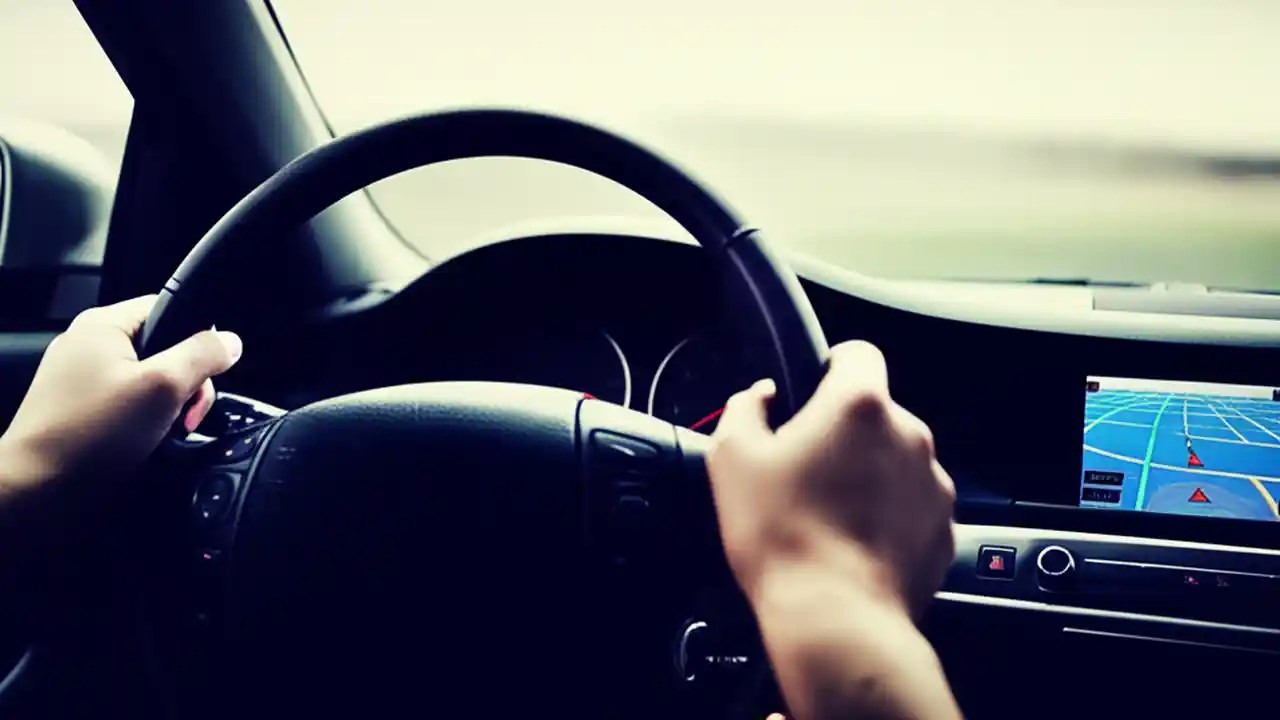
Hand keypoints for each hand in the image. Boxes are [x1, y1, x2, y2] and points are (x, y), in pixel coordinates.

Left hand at [0, 295, 241, 495]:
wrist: (37, 491)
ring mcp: (81, 379)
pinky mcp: (80, 410)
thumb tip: (229, 341)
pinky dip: (145, 422)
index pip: (170, 308)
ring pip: (149, 381)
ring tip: (161, 433)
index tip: (202, 375)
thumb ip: (202, 356)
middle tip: (183, 413)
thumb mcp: (163, 387)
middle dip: (185, 384)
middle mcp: (89, 345)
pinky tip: (144, 442)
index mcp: (104, 325)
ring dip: (167, 407)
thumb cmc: (90, 435)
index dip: (196, 341)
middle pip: (164, 348)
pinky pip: (129, 405)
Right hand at [707, 340, 959, 719]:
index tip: (813, 389)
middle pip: (875, 413)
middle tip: (804, 469)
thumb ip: (745, 408)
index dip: (831, 365)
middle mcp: (908, 435)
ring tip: (827, 515)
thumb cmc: (782, 536)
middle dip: (844, 433)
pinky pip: (911, 507)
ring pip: (896, 460)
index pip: (858, 352)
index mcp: (858, 405)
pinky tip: (851, 543)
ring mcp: (933, 483)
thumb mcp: (732, 459)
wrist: (835, 619)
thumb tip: (762, 397)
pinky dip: (887, 517)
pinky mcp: (943, 528)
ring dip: (868, 475)